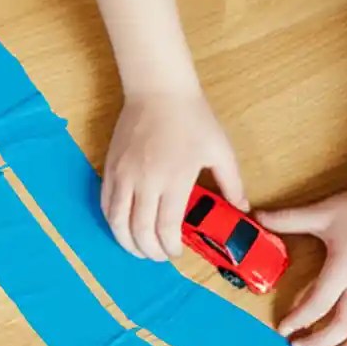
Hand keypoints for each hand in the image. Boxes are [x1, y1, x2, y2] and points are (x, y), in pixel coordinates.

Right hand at [101, 92, 247, 260]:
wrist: (158, 89)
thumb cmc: (192, 117)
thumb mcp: (220, 150)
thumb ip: (232, 183)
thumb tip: (241, 209)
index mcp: (175, 180)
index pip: (166, 229)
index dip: (170, 248)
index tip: (177, 253)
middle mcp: (145, 182)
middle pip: (139, 231)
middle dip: (149, 252)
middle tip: (158, 256)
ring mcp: (124, 175)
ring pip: (116, 221)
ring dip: (126, 242)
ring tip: (137, 249)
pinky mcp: (110, 167)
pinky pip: (105, 203)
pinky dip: (112, 221)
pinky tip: (122, 227)